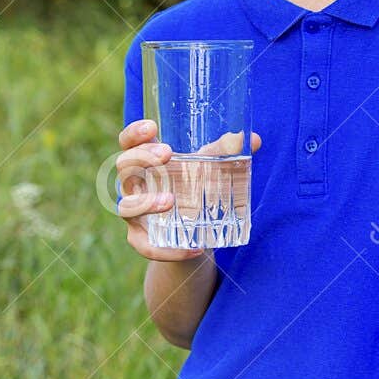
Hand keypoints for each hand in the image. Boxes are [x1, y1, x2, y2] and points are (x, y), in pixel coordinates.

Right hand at [114, 119, 260, 260]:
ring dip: (146, 202)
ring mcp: (135, 215)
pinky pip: (146, 247)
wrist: (193, 232)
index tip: (152, 127)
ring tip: (170, 201)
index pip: (128, 143)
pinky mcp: (142, 241)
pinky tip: (192, 248)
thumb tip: (254, 139)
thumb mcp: (209, 170)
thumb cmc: (195, 189)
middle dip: (141, 158)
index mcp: (145, 162)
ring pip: (127, 207)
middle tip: (168, 154)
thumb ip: (227, 154)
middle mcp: (134, 186)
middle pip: (124, 168)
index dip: (133, 134)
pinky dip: (167, 251)